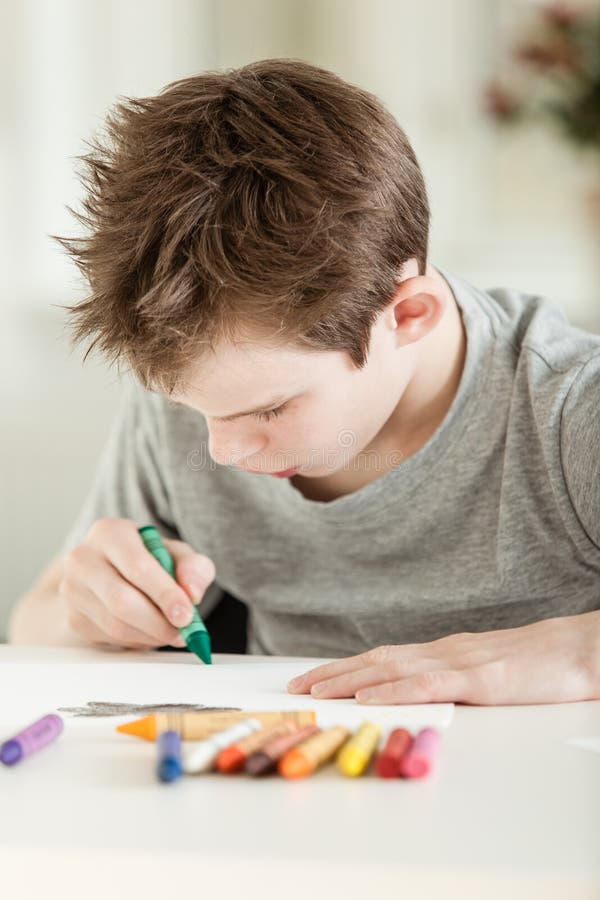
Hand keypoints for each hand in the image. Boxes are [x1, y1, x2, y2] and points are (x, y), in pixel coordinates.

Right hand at [60, 518, 215, 648]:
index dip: (164, 594)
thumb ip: (193, 567)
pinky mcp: (73, 617)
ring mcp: (72, 590)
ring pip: (115, 624)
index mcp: (109, 533)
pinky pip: (109, 638)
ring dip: (150, 635)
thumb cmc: (148, 558)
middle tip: (184, 632)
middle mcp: (83, 558)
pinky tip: (150, 631)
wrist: (111, 569)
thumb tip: (193, 593)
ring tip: (173, 633)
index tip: (186, 614)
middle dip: (158, 622)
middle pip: (121, 600)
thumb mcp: (176, 553)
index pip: (138, 566)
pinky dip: (137, 641)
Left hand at [287, 613, 599, 704]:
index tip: (314, 677)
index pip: (384, 657)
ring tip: (316, 690)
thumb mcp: (486, 670)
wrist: (580, 649)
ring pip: (393, 669)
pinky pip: (428, 683)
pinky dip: (393, 689)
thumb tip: (423, 692)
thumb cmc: (539, 664)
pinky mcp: (480, 679)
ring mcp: (460, 662)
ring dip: (350, 679)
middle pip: (377, 659)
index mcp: (444, 651)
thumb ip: (453, 678)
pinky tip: (369, 696)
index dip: (345, 666)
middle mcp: (443, 651)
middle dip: (333, 672)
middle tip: (296, 685)